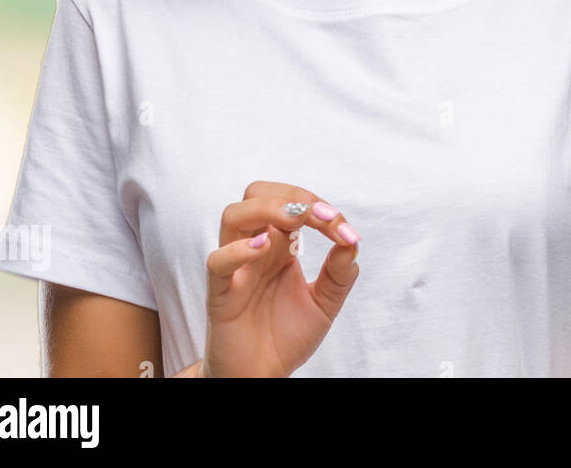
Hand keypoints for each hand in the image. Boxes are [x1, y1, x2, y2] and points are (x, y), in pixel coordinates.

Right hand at [200, 181, 360, 376]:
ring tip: (296, 219)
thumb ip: (340, 274)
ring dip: (267, 208)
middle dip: (293, 195)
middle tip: (322, 216)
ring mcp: (237, 268)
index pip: (294, 204)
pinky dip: (239, 250)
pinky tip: (265, 248)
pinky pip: (218, 262)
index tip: (346, 232)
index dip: (321, 208)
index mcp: (282, 246)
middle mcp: (257, 249)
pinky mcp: (221, 294)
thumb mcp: (325, 303)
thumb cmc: (286, 336)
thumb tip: (352, 242)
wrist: (262, 375)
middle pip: (258, 194)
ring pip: (234, 215)